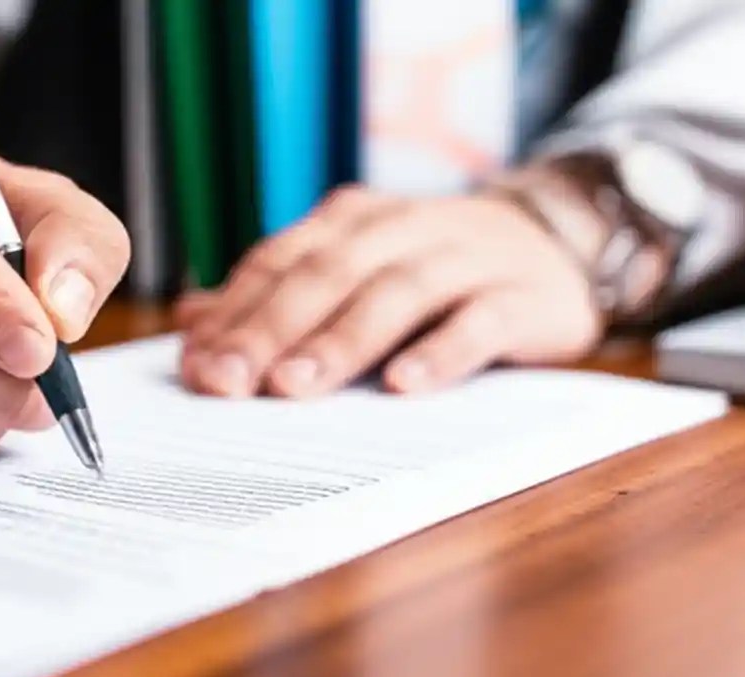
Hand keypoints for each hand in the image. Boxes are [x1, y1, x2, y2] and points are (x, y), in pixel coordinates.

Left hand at [177, 186, 602, 397]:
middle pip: (327, 275)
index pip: (280, 262)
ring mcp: (465, 257)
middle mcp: (401, 228)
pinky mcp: (521, 296)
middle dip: (271, 329)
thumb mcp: (352, 272)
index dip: (235, 312)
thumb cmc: (430, 270)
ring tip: (295, 387)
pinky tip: (405, 385)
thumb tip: (187, 322)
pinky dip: (441, 352)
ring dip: (340, 341)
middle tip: (230, 383)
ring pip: (394, 294)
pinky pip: (479, 322)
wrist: (556, 243)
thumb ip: (273, 297)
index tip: (197, 367)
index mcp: (350, 221)